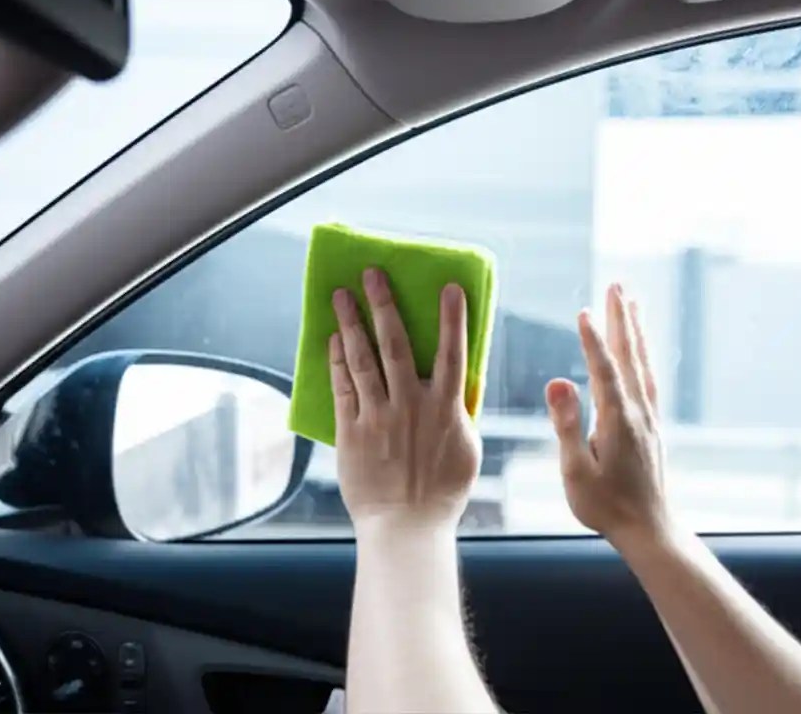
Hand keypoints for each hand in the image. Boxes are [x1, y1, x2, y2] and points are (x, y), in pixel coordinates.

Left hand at [329, 268, 481, 532]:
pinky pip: (343, 387)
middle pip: (395, 343)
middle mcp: (411, 404)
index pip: (451, 352)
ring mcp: (379, 415)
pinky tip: (333, 339)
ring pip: (362, 359)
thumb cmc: (443, 492)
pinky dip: (337, 360)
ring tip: (341, 295)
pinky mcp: (352, 431)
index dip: (451, 318)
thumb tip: (465, 384)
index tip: (449, 286)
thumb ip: (463, 413)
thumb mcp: (467, 449)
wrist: (406, 526)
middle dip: (384, 304)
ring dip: (351, 323)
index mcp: (445, 407)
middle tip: (372, 273)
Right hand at [545, 284, 670, 546]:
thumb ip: (567, 426)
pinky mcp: (652, 426)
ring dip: (635, 330)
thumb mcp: (576, 472)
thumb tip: (557, 383)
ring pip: (643, 364)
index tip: (584, 310)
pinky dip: (643, 355)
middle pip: (630, 356)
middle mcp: (639, 413)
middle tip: (617, 285)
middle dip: (622, 319)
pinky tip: (638, 350)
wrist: (649, 530)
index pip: (604, 370)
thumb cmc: (606, 506)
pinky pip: (649, 379)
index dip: (593, 339)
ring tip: (631, 302)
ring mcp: (649, 418)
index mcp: (618, 422)